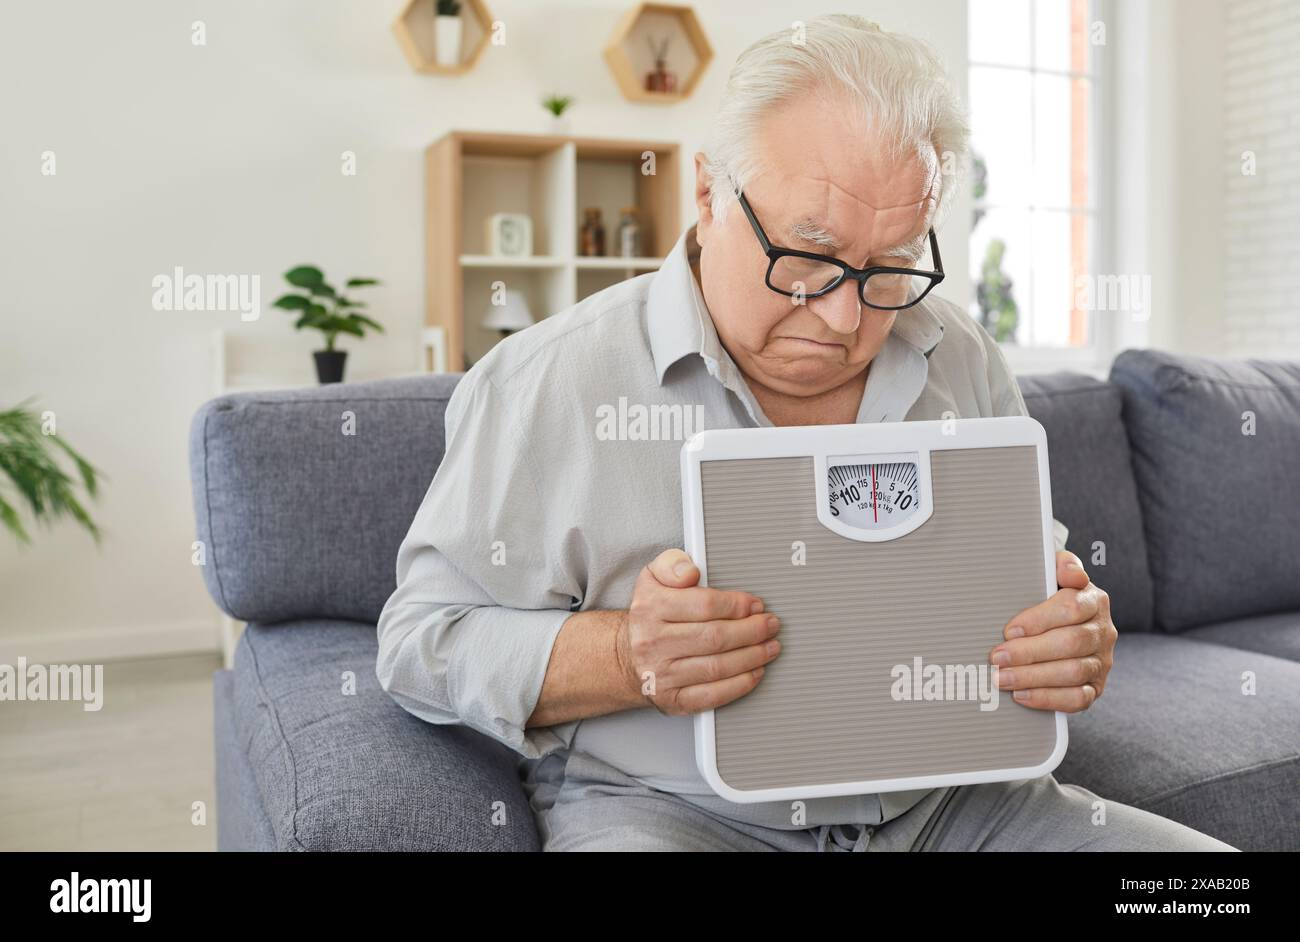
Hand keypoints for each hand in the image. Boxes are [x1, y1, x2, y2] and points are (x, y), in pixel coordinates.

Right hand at [617, 548, 780, 715]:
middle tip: (771, 625)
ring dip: (752, 657)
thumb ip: (672, 564)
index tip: (756, 605)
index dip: (737, 605)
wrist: (627, 655)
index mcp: (651, 607)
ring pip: (717, 667)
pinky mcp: (671, 699)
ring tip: (770, 647)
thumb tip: (690, 572)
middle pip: (715, 638)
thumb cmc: (651, 615)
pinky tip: (754, 672)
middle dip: (752, 631)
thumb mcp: (653, 577)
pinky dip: (739, 685)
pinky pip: (711, 696)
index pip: (705, 605)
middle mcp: (652, 642)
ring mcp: (661, 674)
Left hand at [989, 550, 1116, 711]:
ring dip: (1032, 677)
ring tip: (1001, 678)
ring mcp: (1101, 661)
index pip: (1071, 608)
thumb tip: (1070, 571)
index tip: (1010, 630)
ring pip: (1072, 672)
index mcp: (1093, 600)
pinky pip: (1077, 699)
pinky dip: (1048, 699)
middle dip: (1029, 652)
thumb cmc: (1052, 600)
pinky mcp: (1095, 687)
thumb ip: (1062, 565)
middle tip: (997, 657)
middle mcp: (1102, 631)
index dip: (1039, 620)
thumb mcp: (1055, 575)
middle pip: (1070, 643)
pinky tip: (1022, 695)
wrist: (1065, 626)